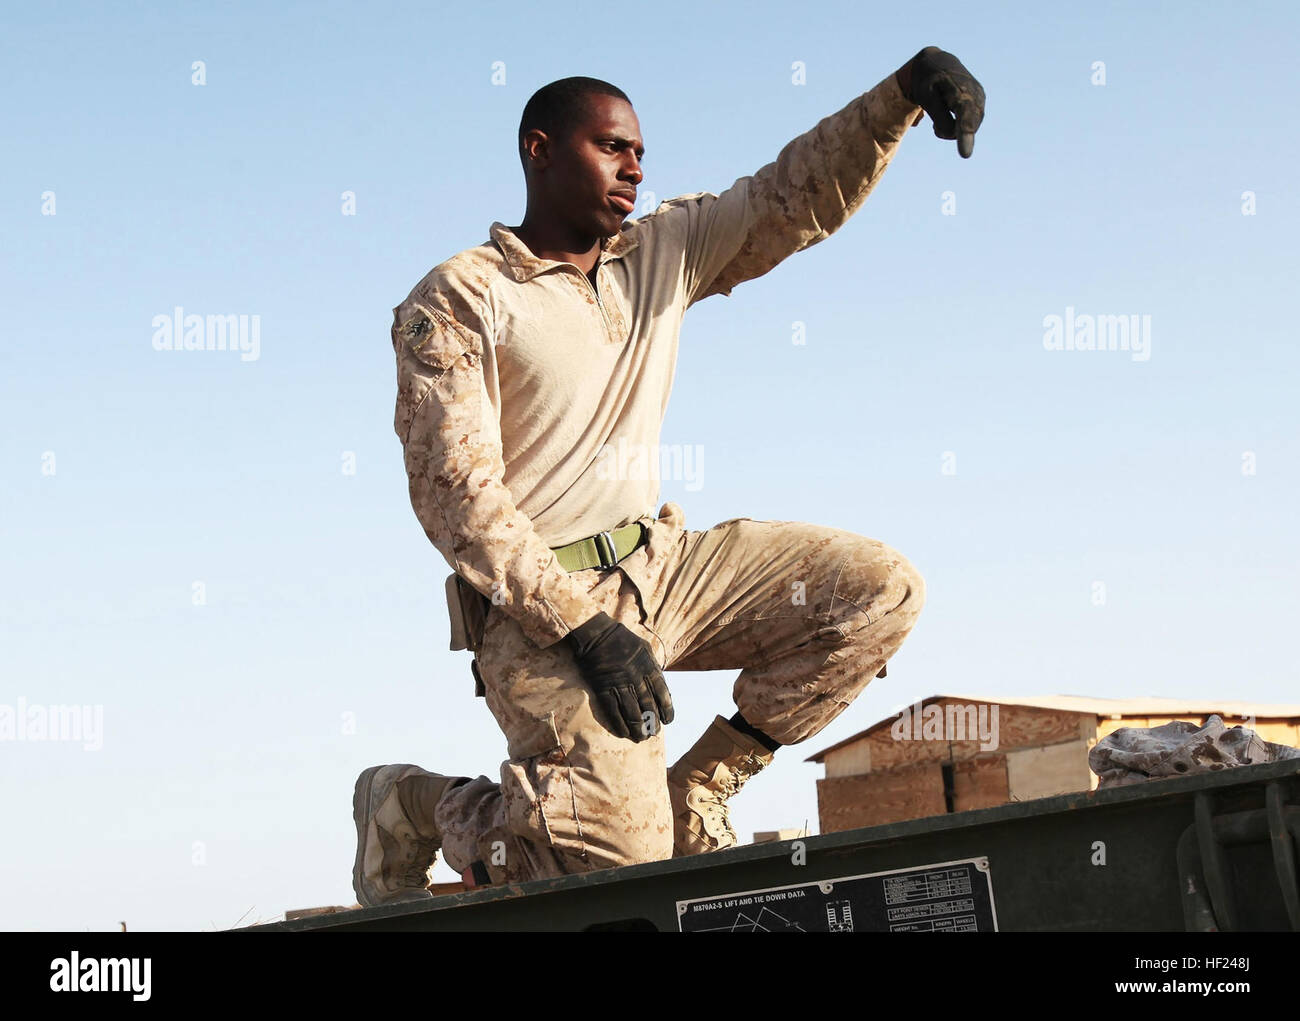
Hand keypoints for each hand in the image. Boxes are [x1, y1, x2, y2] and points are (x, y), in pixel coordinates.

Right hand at [564, 612, 673, 741]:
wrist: (596, 633)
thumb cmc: (622, 639)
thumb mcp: (645, 648)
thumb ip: (654, 667)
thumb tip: (661, 685)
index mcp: (649, 667)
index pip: (663, 694)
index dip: (667, 710)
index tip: (668, 721)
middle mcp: (636, 678)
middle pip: (648, 707)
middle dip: (652, 723)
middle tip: (653, 733)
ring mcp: (619, 684)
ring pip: (632, 713)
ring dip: (638, 729)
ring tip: (641, 738)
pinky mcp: (603, 689)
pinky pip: (613, 712)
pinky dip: (619, 725)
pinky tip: (624, 734)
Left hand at [897, 46, 984, 157]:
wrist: (937, 64)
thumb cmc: (928, 82)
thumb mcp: (926, 98)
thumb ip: (939, 117)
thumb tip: (952, 134)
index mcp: (959, 89)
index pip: (964, 115)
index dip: (965, 135)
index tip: (965, 155)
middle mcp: (975, 94)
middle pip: (967, 126)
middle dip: (950, 131)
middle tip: (935, 127)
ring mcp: (980, 99)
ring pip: (968, 127)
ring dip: (952, 128)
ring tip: (940, 114)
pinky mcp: (980, 103)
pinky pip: (969, 124)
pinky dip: (957, 125)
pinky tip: (949, 112)